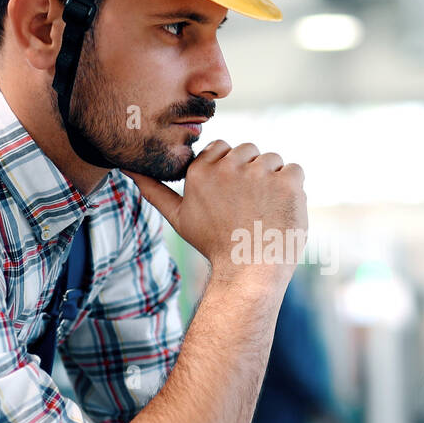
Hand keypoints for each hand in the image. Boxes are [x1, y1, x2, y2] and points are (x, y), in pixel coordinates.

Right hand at [124, 141, 306, 287]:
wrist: (249, 273)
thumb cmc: (215, 245)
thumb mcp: (178, 217)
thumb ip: (154, 189)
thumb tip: (128, 168)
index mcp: (201, 170)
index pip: (223, 149)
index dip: (231, 173)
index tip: (232, 199)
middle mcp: (228, 166)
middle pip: (250, 151)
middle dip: (252, 174)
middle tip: (248, 209)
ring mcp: (260, 172)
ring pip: (273, 160)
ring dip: (273, 182)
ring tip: (264, 212)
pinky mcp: (287, 181)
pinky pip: (295, 171)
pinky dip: (294, 190)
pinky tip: (281, 212)